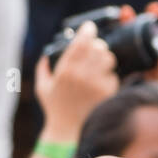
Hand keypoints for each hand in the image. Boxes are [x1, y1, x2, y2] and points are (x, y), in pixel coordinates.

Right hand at [35, 21, 119, 142]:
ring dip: (106, 58)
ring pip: (109, 59)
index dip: (87, 31)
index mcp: (65, 70)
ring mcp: (97, 83)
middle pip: (98, 48)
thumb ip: (44, 68)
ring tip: (101, 63)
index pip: (80, 43)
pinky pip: (114, 75)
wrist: (68, 130)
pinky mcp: (108, 92)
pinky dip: (110, 75)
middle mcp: (82, 75)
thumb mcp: (43, 86)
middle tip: (96, 48)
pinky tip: (104, 79)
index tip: (90, 27)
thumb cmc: (55, 107)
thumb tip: (47, 53)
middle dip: (98, 46)